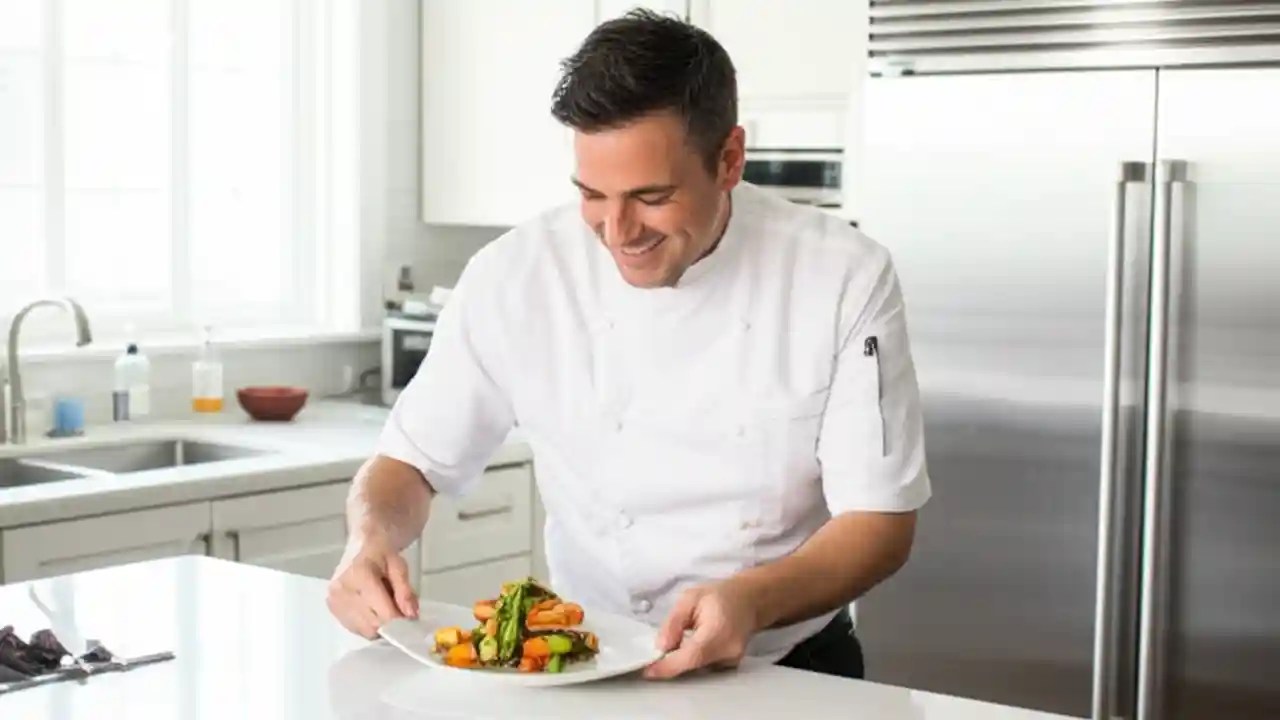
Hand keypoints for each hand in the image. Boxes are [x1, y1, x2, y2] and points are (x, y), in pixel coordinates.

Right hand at [327, 538, 417, 637]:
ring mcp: (334, 600)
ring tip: (383, 605)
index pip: (383, 612)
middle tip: (399, 610)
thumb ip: (405, 591)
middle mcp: (342, 590)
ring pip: (365, 630)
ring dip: (379, 625)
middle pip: (374, 625)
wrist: (361, 545)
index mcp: (360, 575)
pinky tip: (371, 609)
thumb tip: (410, 616)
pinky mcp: (332, 608)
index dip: (400, 621)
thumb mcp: (399, 566)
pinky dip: (368, 624)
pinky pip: (355, 628)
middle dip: (391, 624)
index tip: (411, 619)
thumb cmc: (381, 553)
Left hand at [643, 579, 760, 679]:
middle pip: (693, 666)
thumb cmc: (718, 595)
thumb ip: (674, 622)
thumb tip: (661, 647)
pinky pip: (705, 667)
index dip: (669, 666)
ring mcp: (732, 660)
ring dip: (681, 661)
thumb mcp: (690, 598)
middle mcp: (729, 650)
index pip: (692, 655)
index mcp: (719, 630)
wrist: (748, 600)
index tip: (648, 671)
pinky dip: (692, 660)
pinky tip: (691, 644)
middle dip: (671, 663)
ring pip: (698, 668)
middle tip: (654, 656)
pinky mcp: (730, 665)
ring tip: (677, 642)